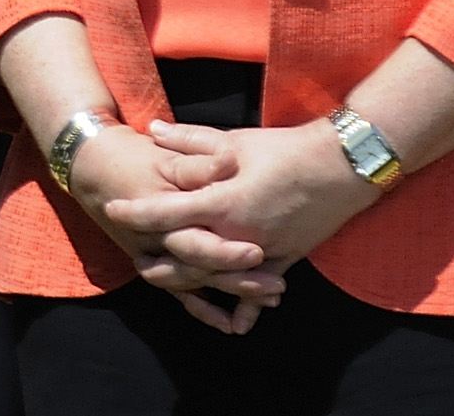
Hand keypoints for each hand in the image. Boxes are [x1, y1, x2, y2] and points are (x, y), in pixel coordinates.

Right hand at [61, 120, 280, 331]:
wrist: (91, 168)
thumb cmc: (132, 158)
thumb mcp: (165, 155)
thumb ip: (199, 161)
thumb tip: (231, 161)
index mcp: (157, 214)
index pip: (192, 240)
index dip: (224, 250)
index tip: (257, 251)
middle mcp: (153, 242)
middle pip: (197, 269)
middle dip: (237, 280)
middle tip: (277, 285)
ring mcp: (152, 256)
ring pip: (193, 284)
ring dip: (230, 294)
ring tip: (271, 297)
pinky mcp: (156, 263)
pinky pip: (180, 292)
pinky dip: (205, 309)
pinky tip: (233, 323)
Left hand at [107, 119, 382, 290]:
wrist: (341, 168)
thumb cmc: (285, 150)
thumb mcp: (235, 141)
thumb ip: (190, 141)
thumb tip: (152, 131)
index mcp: (223, 202)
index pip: (169, 211)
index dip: (138, 212)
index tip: (113, 209)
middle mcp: (239, 233)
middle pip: (187, 254)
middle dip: (157, 256)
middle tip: (132, 255)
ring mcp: (262, 251)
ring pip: (217, 276)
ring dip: (189, 282)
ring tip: (162, 280)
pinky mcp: (284, 260)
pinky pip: (259, 289)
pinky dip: (246, 305)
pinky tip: (234, 324)